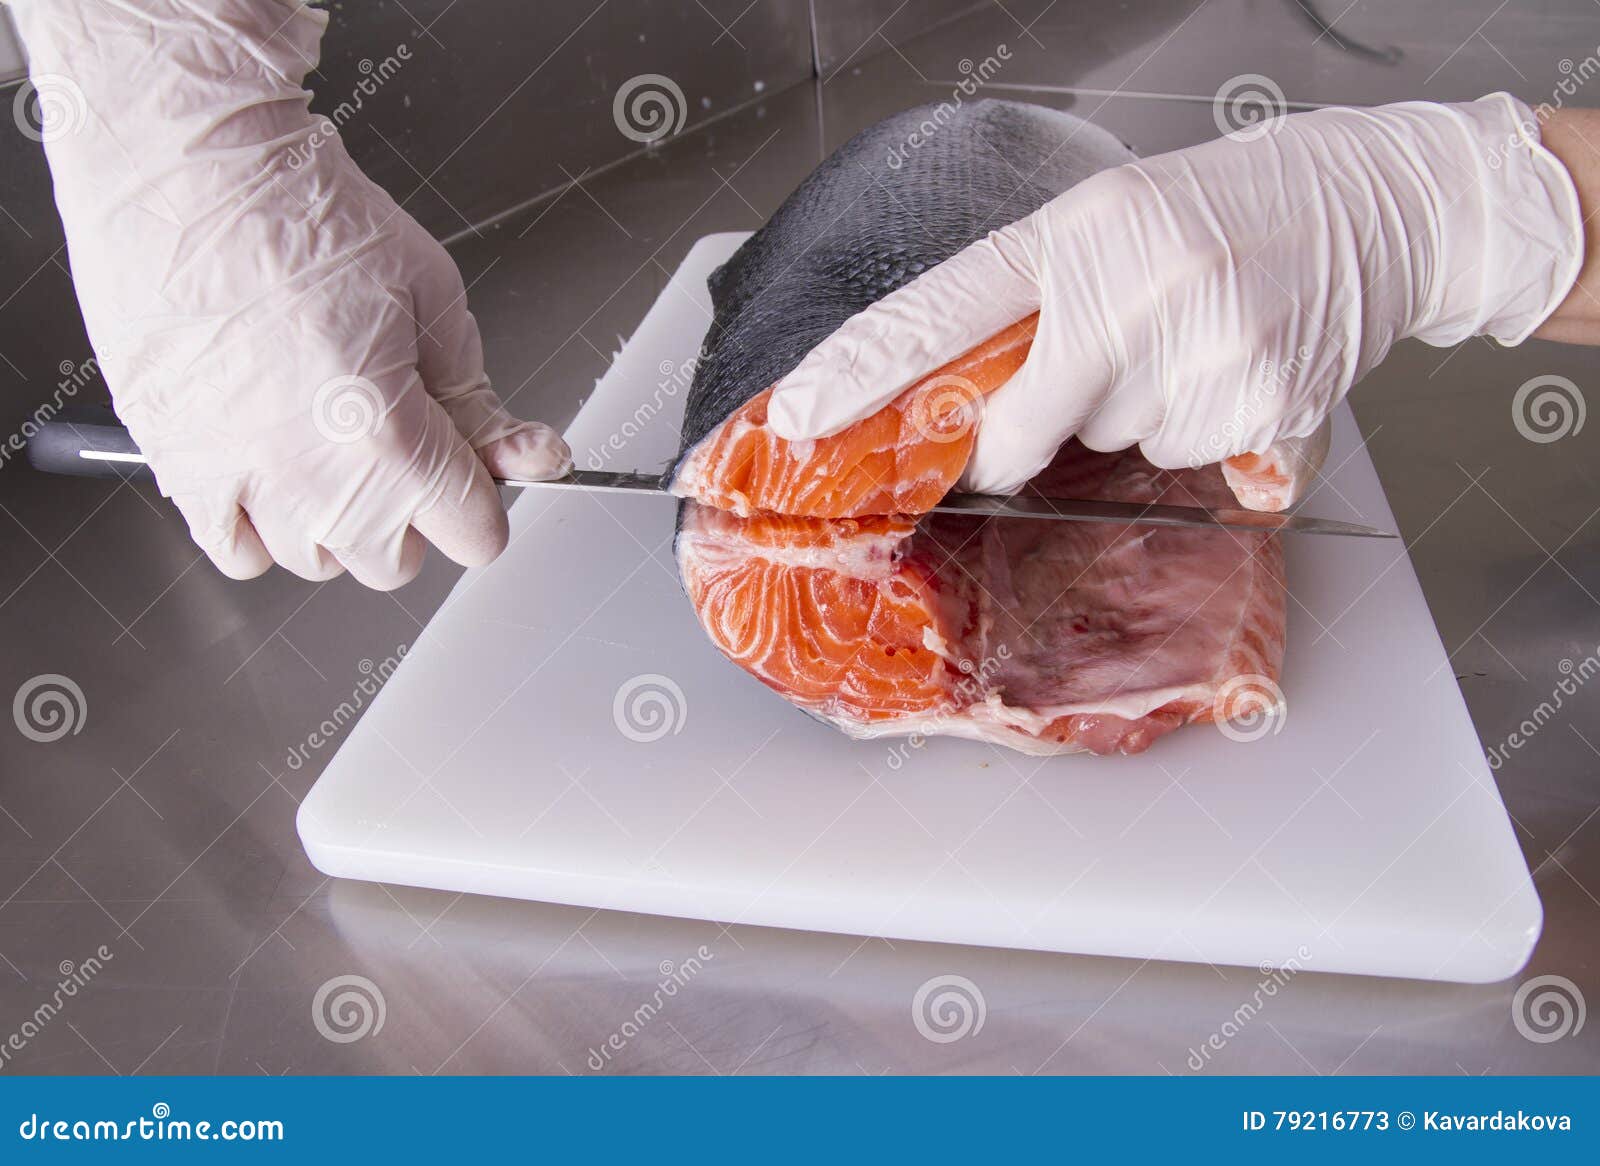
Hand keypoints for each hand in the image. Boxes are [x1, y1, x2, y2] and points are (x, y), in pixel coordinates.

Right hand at [11, 0, 569, 587]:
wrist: (193, 171)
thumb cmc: (307, 218)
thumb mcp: (435, 301)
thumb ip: (481, 400)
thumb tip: (531, 456)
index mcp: (390, 438)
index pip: (475, 537)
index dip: (482, 499)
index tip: (469, 469)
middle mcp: (315, 478)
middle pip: (396, 563)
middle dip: (413, 512)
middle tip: (396, 440)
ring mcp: (242, 480)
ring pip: (320, 561)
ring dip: (337, 520)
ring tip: (326, 439)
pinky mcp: (180, 468)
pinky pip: (237, 552)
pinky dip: (262, 527)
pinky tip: (273, 468)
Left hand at [767, 94, 1582, 499]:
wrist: (1372, 207)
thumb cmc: (1220, 218)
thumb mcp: (1109, 228)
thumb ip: (1033, 307)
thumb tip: (963, 413)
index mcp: (1074, 232)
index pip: (939, 310)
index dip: (860, 372)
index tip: (796, 421)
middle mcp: (1127, 287)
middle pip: (1019, 428)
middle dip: (1030, 431)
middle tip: (1093, 368)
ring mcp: (1196, 349)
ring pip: (1107, 445)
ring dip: (1130, 415)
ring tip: (1187, 341)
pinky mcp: (1258, 406)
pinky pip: (1181, 462)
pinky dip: (1196, 433)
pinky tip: (1229, 368)